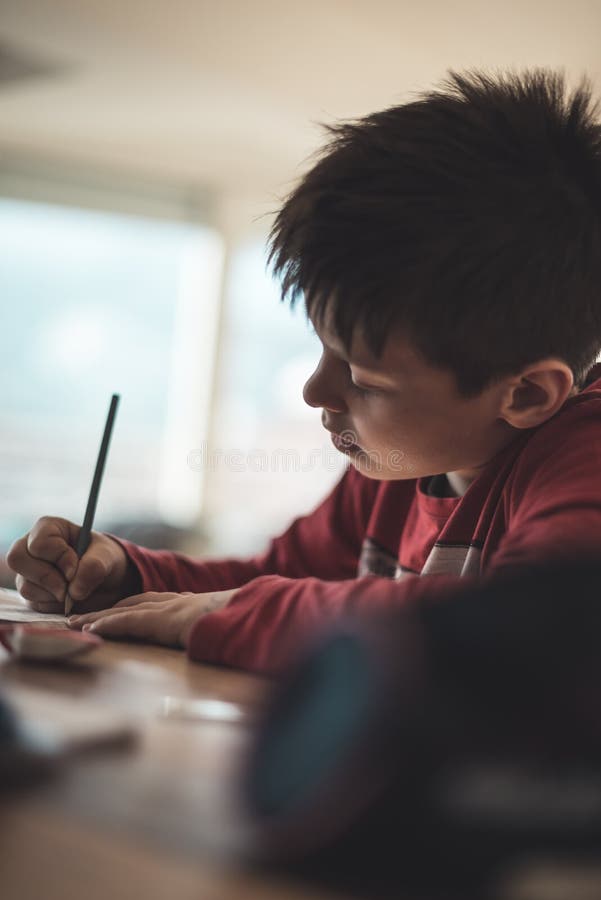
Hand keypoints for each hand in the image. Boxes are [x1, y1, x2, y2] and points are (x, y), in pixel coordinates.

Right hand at [6, 516, 139, 613]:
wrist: (107, 582)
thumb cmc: (104, 560)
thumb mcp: (107, 557)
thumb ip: (95, 566)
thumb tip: (74, 590)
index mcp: (49, 528)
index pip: (39, 542)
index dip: (58, 558)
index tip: (76, 569)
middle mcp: (31, 547)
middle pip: (18, 559)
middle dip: (47, 578)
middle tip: (69, 587)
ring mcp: (27, 571)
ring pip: (24, 585)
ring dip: (52, 594)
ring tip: (74, 592)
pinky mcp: (30, 591)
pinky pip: (32, 603)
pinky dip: (52, 605)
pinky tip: (67, 599)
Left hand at [67, 589, 237, 646]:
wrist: (244, 615)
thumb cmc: (238, 620)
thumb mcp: (221, 621)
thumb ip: (210, 626)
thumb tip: (214, 637)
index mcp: (185, 603)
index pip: (150, 601)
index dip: (127, 606)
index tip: (110, 610)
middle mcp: (171, 602)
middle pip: (130, 603)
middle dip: (105, 609)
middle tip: (81, 616)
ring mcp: (165, 609)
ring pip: (122, 611)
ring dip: (96, 616)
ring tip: (73, 623)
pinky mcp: (160, 620)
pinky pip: (127, 622)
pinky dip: (107, 625)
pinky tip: (90, 629)